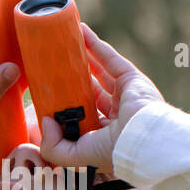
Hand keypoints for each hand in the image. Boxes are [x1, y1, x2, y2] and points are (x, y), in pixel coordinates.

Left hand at [37, 23, 166, 173]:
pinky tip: (80, 31)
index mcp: (105, 136)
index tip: (48, 94)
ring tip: (64, 45)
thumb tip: (46, 121)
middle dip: (73, 79)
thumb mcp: (74, 158)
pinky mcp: (131, 78)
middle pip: (90, 92)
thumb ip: (53, 146)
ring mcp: (125, 95)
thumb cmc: (112, 151)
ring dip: (83, 57)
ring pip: (99, 72)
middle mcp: (117, 115)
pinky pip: (110, 58)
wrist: (143, 139)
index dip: (67, 107)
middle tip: (52, 67)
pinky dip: (95, 44)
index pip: (84, 118)